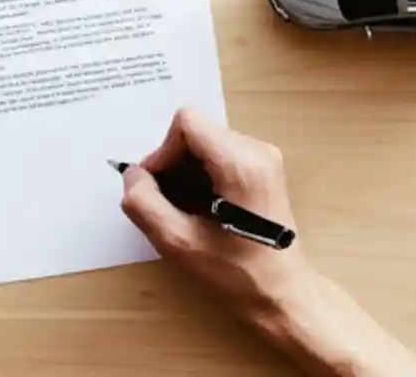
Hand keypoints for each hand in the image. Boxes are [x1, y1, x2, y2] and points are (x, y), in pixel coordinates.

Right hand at [120, 108, 307, 319]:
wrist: (282, 293)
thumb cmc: (237, 274)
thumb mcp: (179, 244)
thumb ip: (144, 203)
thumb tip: (133, 174)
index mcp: (241, 164)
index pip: (187, 122)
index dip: (163, 152)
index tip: (158, 187)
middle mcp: (257, 150)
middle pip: (196, 132)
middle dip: (173, 164)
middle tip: (168, 204)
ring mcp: (264, 157)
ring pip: (206, 142)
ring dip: (186, 171)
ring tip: (186, 210)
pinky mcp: (265, 168)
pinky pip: (220, 154)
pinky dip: (202, 175)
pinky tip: (202, 208)